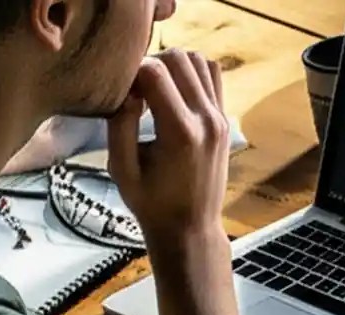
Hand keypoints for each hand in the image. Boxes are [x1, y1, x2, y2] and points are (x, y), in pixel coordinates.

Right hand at [108, 49, 229, 251]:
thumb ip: (120, 123)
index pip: (154, 71)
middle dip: (151, 63)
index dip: (129, 72)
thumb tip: (126, 88)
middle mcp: (206, 120)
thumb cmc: (152, 203)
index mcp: (180, 132)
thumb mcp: (122, 167)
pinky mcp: (225, 122)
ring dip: (173, 66)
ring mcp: (221, 119)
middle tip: (136, 87)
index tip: (120, 91)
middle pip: (179, 58)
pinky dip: (193, 74)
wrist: (191, 227)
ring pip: (199, 61)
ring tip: (155, 89)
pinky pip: (214, 78)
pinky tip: (174, 94)